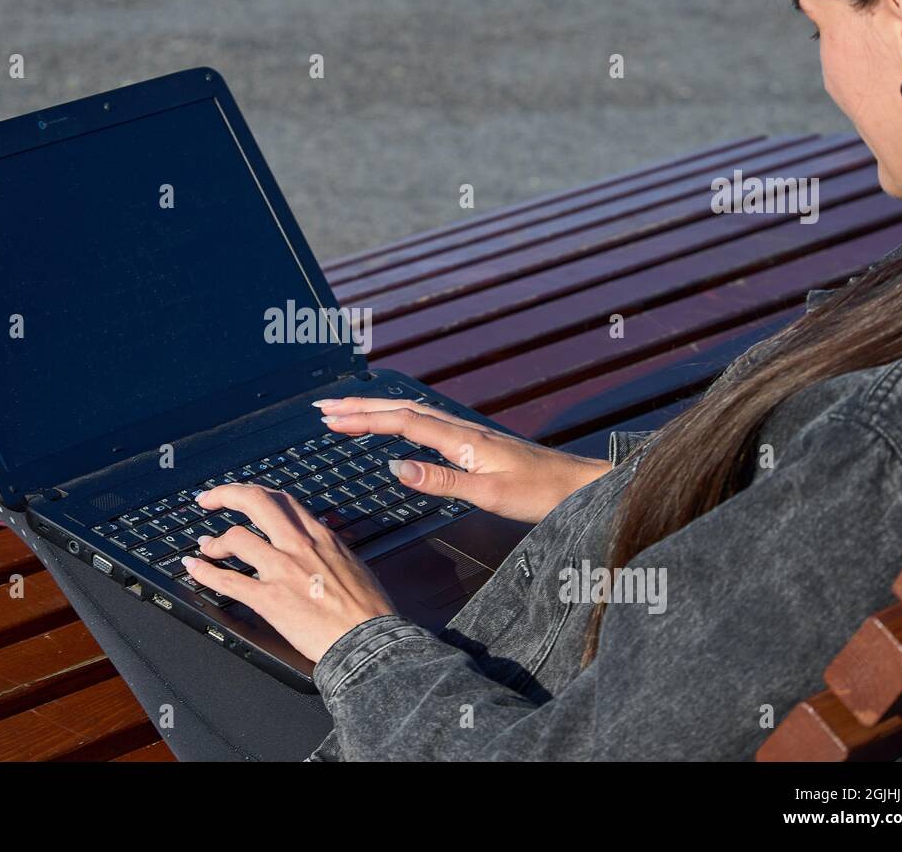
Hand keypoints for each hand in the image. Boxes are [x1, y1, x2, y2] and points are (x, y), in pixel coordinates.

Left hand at [183, 483, 394, 663]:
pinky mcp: (270, 599)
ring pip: (237, 538)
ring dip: (214, 541)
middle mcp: (299, 546)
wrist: (370, 641)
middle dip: (226, 495)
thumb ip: (329, 551)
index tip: (242, 495)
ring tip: (205, 547)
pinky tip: (194, 569)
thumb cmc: (369, 611)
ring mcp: (282, 571)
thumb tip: (318, 547)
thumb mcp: (353, 565)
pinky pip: (228, 580)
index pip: (283, 500)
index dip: (256, 493)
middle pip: (256, 503)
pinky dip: (205, 572)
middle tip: (208, 499)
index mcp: (321, 537)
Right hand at [314, 397, 609, 524]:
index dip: (362, 419)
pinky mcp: (474, 443)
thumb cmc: (540, 492)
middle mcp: (461, 429)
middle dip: (360, 408)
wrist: (578, 485)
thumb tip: (394, 466)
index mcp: (460, 439)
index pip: (400, 422)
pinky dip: (399, 419)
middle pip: (401, 410)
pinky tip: (394, 426)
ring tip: (347, 412)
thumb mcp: (489, 494)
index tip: (329, 418)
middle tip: (324, 409)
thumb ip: (441, 480)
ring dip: (377, 411)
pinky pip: (425, 423)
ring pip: (412, 413)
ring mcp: (468, 434)